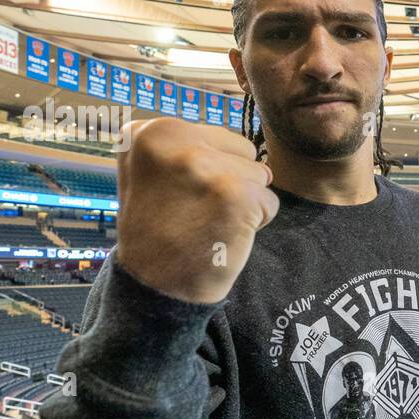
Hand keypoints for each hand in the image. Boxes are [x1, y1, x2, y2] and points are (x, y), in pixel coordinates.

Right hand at [114, 117, 278, 303]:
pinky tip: (223, 235)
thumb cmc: (158, 230)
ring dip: (244, 202)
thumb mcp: (149, 174)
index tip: (178, 196)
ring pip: (260, 175)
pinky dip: (255, 222)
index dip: (209, 173)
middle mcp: (175, 140)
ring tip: (208, 222)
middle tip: (196, 211)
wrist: (156, 286)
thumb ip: (184, 147)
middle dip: (231, 181)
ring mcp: (206, 166)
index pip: (218, 138)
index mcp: (151, 131)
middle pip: (243, 152)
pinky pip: (270, 202)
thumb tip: (247, 145)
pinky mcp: (236, 195)